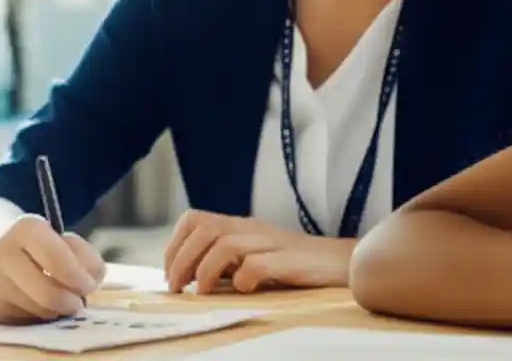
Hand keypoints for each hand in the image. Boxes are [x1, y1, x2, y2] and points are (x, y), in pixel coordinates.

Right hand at [0, 215, 105, 323]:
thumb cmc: (35, 249)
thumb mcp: (58, 238)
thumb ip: (82, 254)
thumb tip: (92, 278)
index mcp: (25, 228)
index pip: (57, 258)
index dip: (79, 277)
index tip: (90, 284)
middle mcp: (1, 252)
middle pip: (49, 293)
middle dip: (72, 302)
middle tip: (79, 301)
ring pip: (41, 311)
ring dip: (59, 310)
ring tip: (60, 299)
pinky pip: (30, 321)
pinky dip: (43, 316)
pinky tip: (39, 304)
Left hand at [162, 210, 354, 293]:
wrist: (341, 263)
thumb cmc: (295, 265)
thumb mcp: (255, 256)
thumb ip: (227, 262)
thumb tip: (189, 279)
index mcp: (241, 226)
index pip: (195, 219)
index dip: (175, 245)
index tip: (170, 274)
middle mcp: (252, 229)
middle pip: (203, 228)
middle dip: (181, 259)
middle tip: (176, 288)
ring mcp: (270, 242)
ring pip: (224, 244)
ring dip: (204, 269)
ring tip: (200, 292)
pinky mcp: (288, 260)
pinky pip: (255, 265)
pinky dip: (242, 280)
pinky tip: (243, 291)